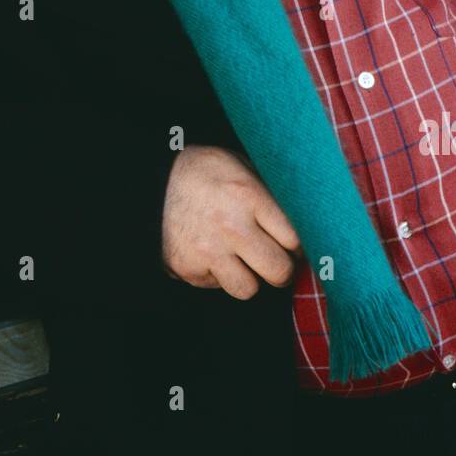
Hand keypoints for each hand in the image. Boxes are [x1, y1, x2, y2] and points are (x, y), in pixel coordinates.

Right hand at [161, 144, 301, 298]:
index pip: (295, 239)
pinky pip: (216, 286)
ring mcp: (207, 250)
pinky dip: (217, 275)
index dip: (297, 245)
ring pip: (248, 289)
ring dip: (248, 278)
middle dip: (280, 268)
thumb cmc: (204, 171)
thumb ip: (270, 194)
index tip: (292, 243)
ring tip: (241, 260)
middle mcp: (230, 226)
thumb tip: (305, 219)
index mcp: (248, 195)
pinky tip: (212, 253)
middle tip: (274, 259)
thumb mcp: (240, 166)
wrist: (149, 180)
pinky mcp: (186, 268)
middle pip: (278, 271)